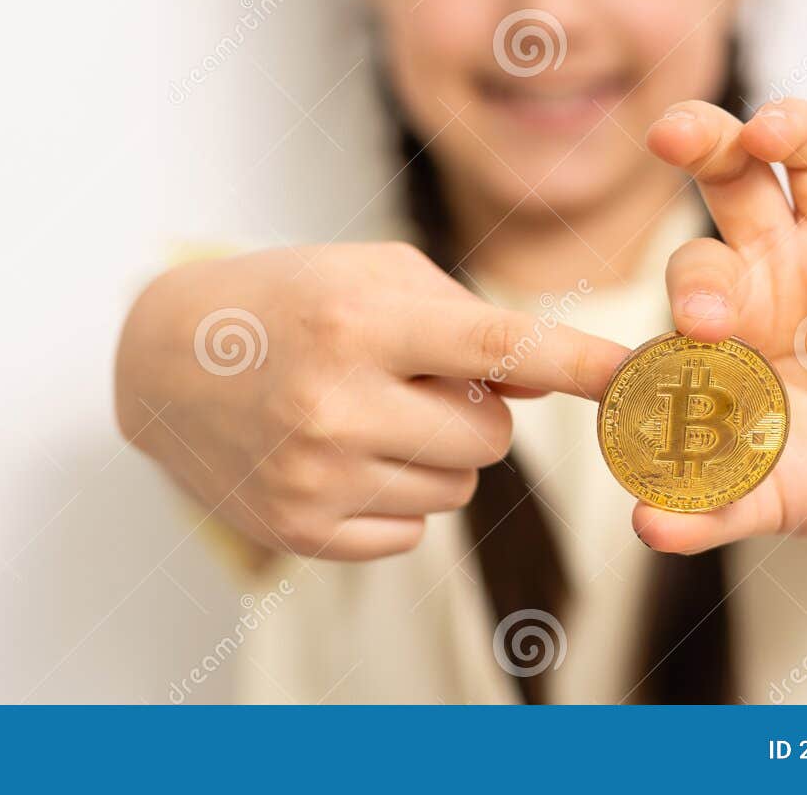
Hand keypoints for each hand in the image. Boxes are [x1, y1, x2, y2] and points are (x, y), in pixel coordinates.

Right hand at [116, 242, 627, 560]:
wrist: (166, 360)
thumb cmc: (288, 300)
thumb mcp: (373, 275)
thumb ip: (468, 321)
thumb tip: (552, 378)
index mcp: (359, 320)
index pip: (497, 345)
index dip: (578, 363)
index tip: (641, 378)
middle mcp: (336, 401)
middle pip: (492, 434)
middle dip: (476, 408)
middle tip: (417, 379)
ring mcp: (315, 475)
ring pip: (458, 486)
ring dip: (437, 451)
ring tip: (369, 411)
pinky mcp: (299, 531)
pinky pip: (412, 530)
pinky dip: (396, 494)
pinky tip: (342, 453)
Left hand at [631, 99, 806, 555]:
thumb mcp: (761, 494)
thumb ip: (705, 506)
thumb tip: (647, 528)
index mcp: (728, 304)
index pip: (695, 270)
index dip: (692, 291)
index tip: (697, 328)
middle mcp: (782, 260)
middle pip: (736, 178)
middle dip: (706, 145)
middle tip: (675, 135)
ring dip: (796, 131)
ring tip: (772, 127)